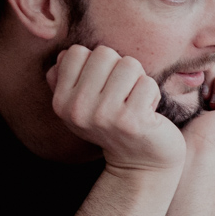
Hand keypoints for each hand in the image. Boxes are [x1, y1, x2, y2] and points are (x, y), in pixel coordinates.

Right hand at [48, 45, 183, 171]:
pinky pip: (147, 83)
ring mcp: (105, 116)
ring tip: (135, 103)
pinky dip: (152, 94)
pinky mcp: (132, 121)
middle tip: (124, 96)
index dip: (97, 64)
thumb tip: (63, 54)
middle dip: (120, 69)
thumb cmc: (114, 125)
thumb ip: (67, 79)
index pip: (76, 52)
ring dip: (138, 81)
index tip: (104, 87)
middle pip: (104, 53)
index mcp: (61, 102)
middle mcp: (78, 109)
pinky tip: (147, 113)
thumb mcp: (83, 105)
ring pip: (129, 64)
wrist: (140, 163)